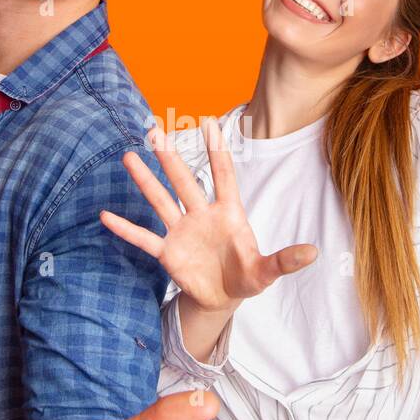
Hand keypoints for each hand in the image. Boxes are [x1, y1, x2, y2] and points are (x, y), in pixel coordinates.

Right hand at [100, 117, 317, 313]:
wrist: (224, 297)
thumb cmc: (247, 277)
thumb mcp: (268, 272)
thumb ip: (286, 261)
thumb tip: (314, 252)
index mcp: (229, 213)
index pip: (222, 175)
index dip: (217, 150)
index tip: (208, 122)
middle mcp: (202, 215)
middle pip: (184, 182)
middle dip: (170, 158)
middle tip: (154, 131)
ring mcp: (182, 231)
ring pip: (160, 201)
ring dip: (145, 181)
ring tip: (128, 157)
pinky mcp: (168, 253)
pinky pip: (144, 238)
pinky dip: (126, 229)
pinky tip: (105, 216)